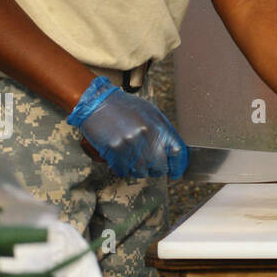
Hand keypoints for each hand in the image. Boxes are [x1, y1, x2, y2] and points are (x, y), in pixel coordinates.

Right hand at [68, 77, 187, 178]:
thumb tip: (172, 151)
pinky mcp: (114, 152)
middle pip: (161, 167)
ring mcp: (130, 145)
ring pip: (142, 172)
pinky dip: (123, 168)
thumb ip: (163, 132)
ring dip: (139, 170)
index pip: (178, 152)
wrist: (98, 103)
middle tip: (151, 165)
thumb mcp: (151, 114)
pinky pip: (123, 172)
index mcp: (160, 126)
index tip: (176, 172)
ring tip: (133, 157)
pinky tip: (121, 157)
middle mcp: (147, 137)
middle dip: (157, 169)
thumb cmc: (125, 108)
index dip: (179, 165)